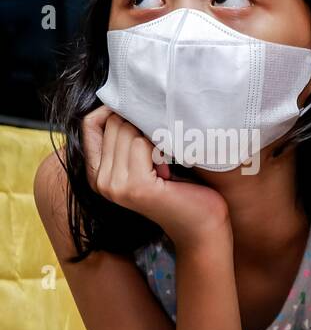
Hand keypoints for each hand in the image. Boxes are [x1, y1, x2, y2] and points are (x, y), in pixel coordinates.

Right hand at [83, 106, 229, 249]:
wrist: (202, 226)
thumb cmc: (181, 190)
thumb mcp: (145, 161)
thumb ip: (127, 140)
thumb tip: (120, 103)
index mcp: (96, 173)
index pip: (90, 124)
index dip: (112, 111)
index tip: (140, 114)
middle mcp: (99, 180)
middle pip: (113, 124)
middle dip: (141, 127)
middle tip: (161, 154)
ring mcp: (115, 185)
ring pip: (128, 131)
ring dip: (154, 139)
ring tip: (166, 165)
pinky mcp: (136, 186)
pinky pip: (143, 144)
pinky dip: (162, 149)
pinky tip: (170, 170)